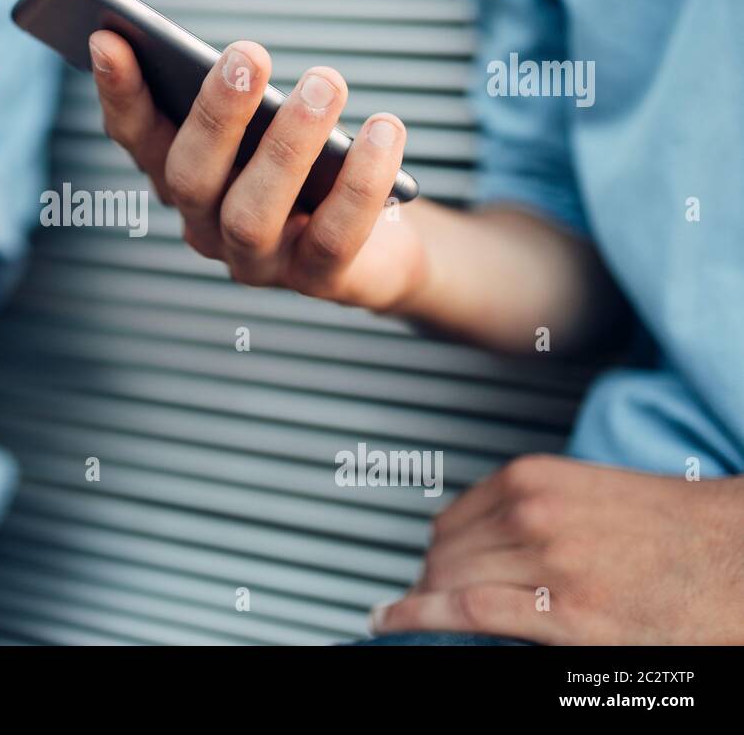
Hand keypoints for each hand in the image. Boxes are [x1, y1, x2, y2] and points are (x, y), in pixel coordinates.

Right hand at [89, 30, 425, 312]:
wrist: (378, 243)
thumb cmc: (311, 166)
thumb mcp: (271, 125)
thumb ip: (241, 98)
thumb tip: (233, 57)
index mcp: (181, 178)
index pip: (136, 138)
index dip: (119, 95)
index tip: (108, 38)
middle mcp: (205, 225)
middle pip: (190, 178)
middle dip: (215, 115)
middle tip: (247, 53)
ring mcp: (256, 261)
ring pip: (252, 214)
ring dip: (288, 146)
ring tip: (325, 82)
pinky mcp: (317, 280)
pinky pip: (333, 236)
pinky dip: (360, 181)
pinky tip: (384, 129)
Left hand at [373, 455, 743, 642]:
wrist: (739, 557)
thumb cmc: (679, 527)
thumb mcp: (593, 492)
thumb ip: (536, 505)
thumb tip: (490, 531)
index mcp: (537, 479)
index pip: (454, 517)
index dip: (438, 549)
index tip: (434, 565)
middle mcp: (532, 515)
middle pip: (444, 551)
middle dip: (432, 577)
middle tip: (431, 596)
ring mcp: (546, 565)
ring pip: (448, 580)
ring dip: (429, 598)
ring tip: (420, 613)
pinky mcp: (566, 618)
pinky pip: (466, 613)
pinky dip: (417, 616)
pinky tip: (393, 621)